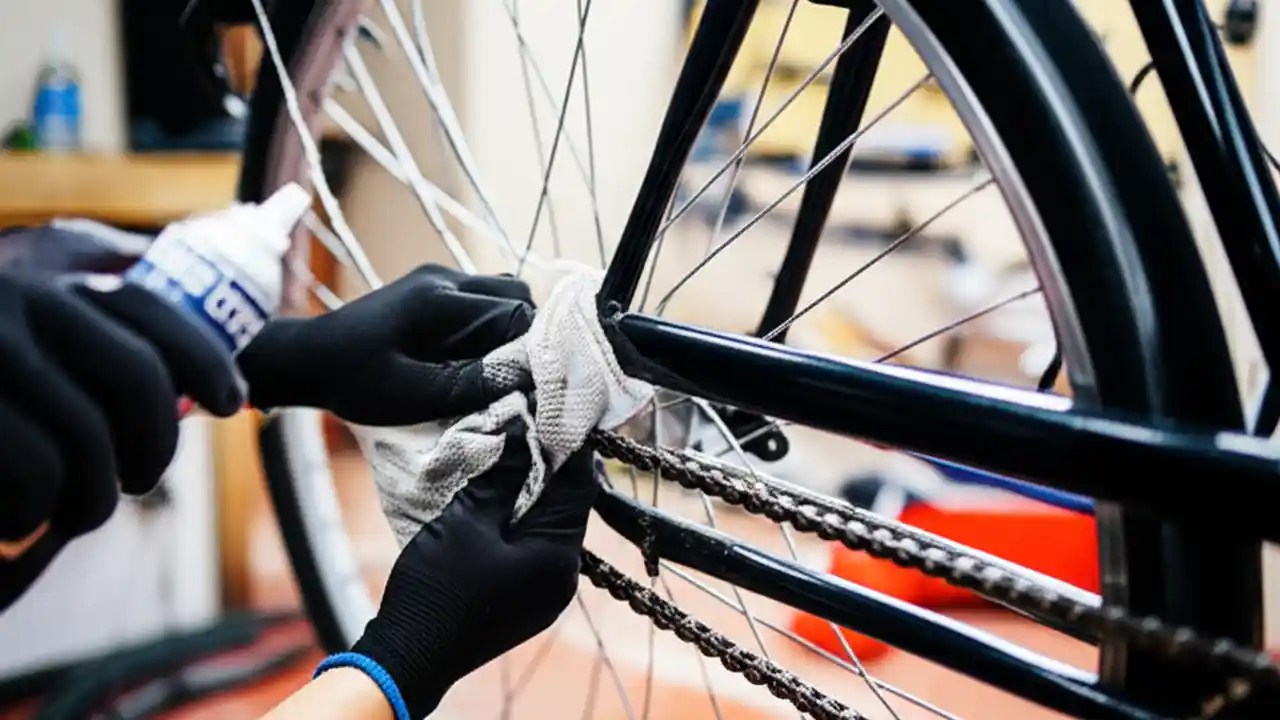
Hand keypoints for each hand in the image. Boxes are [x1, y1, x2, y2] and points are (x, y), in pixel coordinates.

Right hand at [0, 273, 242, 606]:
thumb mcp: (29, 301)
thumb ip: (98, 304)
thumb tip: (195, 357)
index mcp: (51, 277)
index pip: (160, 317)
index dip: (207, 364)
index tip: (228, 402)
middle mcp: (20, 303)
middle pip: (140, 386)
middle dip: (153, 447)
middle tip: (134, 478)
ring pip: (89, 446)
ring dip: (93, 497)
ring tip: (76, 507)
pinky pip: (30, 479)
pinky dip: (32, 513)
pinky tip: (18, 514)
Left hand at [237, 265, 533, 425]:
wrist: (307, 359)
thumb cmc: (354, 381)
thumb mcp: (412, 395)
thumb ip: (471, 385)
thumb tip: (526, 378)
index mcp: (441, 301)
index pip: (517, 313)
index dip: (529, 348)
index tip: (524, 381)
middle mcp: (445, 279)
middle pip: (518, 293)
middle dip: (525, 333)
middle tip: (510, 373)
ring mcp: (439, 279)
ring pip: (503, 291)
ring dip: (508, 326)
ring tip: (491, 365)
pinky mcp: (432, 288)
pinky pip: (482, 297)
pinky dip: (490, 322)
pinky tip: (472, 353)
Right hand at [350, 416, 597, 717]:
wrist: (409, 656)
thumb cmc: (436, 588)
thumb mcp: (467, 520)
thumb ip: (503, 476)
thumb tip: (525, 434)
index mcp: (558, 555)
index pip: (579, 484)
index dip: (566, 444)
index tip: (548, 412)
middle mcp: (563, 576)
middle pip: (567, 505)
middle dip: (548, 466)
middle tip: (525, 429)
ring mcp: (546, 593)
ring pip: (549, 525)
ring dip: (532, 493)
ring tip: (508, 460)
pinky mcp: (527, 600)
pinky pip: (534, 548)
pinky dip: (521, 521)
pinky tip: (499, 502)